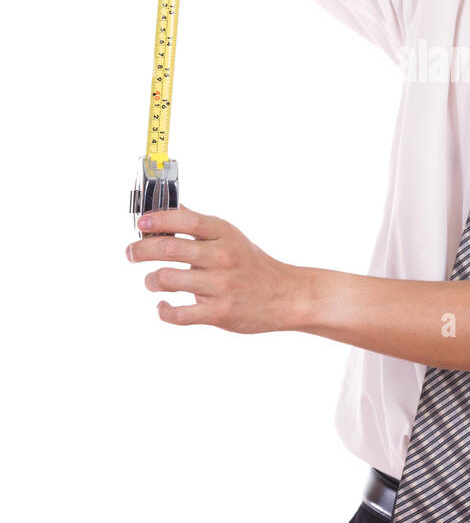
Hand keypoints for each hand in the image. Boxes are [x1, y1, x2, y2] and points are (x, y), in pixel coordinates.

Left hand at [125, 205, 300, 332]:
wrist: (286, 295)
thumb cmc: (252, 264)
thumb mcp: (229, 236)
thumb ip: (197, 224)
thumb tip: (166, 208)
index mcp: (224, 234)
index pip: (186, 220)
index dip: (159, 219)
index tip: (141, 222)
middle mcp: (222, 257)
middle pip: (169, 248)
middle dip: (140, 250)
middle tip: (131, 253)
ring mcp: (221, 285)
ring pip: (167, 279)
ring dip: (151, 281)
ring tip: (153, 282)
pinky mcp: (219, 312)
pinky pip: (179, 314)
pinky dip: (164, 311)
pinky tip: (164, 306)